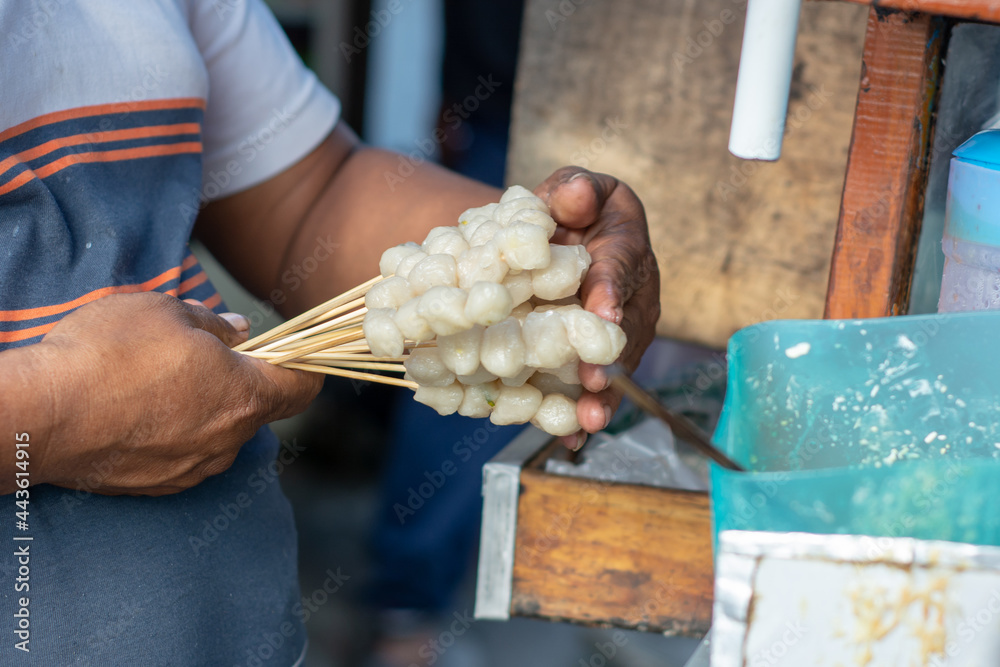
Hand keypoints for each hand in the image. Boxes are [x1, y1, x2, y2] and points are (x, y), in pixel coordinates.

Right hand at [31, 292, 321, 494]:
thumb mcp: (167, 313)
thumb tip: (236, 331)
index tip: (299, 353)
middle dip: (241, 381)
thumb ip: (213, 324)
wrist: (42, 416)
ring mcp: (193, 469)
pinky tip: (138, 411)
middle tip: (208, 354)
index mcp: (244, 396)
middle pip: (256, 409)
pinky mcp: (157, 485)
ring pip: (218, 433)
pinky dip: (173, 432)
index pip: (302, 389)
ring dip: (204, 408)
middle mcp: (228, 441)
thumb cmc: (109, 355)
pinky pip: (183, 454)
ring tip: (159, 380)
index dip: (307, 367)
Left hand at [534, 168, 660, 449]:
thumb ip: (576, 189)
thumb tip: (573, 197)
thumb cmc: (570, 209)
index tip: (603, 310)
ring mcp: (620, 332)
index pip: (620, 269)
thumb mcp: (573, 188)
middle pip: (625, 329)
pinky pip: (596, 386)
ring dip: (603, 396)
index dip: (611, 290)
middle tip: (594, 381)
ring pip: (616, 366)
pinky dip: (582, 412)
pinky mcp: (599, 357)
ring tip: (588, 421)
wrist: (560, 240)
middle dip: (610, 357)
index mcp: (626, 250)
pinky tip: (570, 439)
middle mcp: (633, 296)